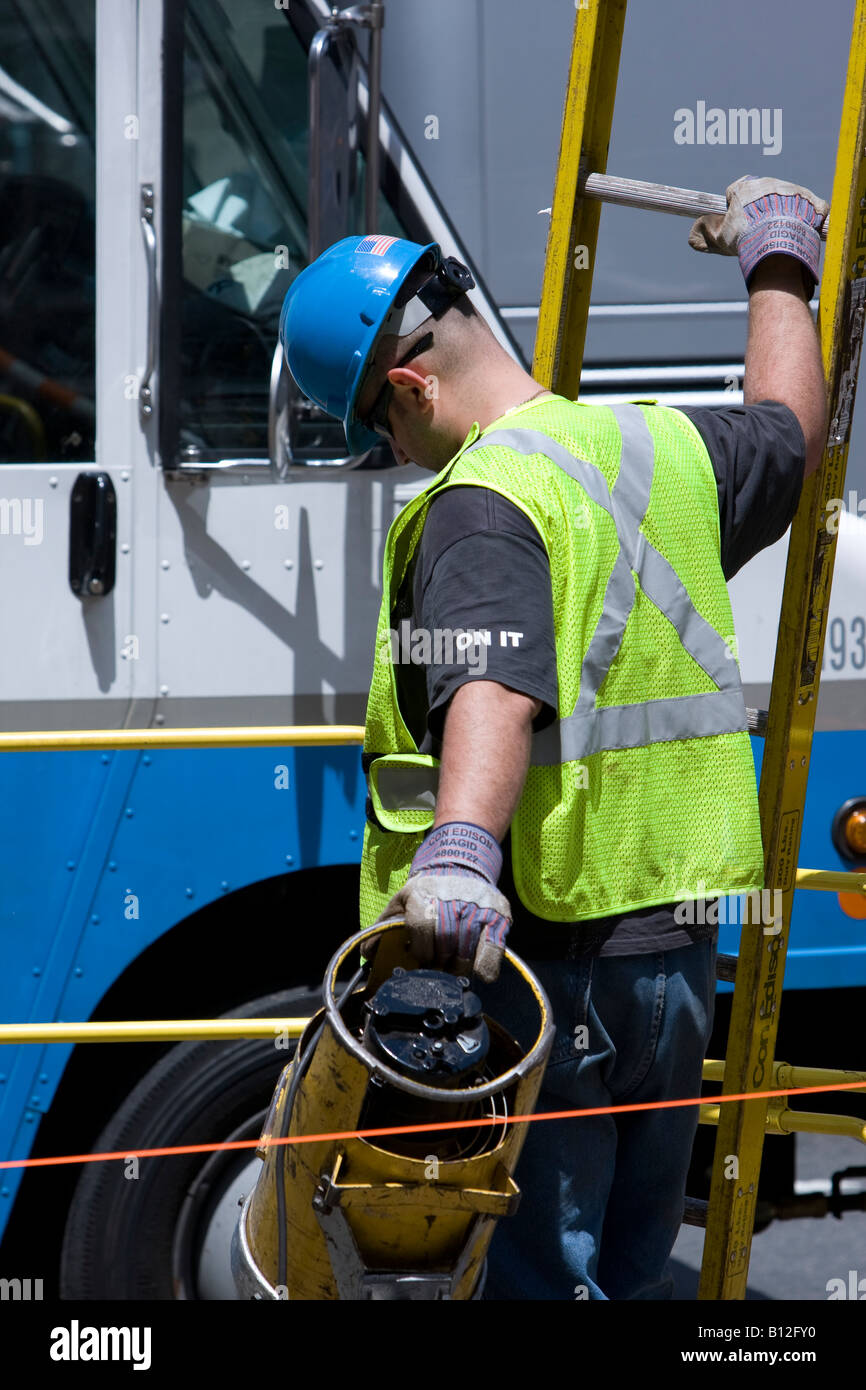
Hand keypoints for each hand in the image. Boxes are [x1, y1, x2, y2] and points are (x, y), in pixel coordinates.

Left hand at [376, 821, 510, 982]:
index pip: (422, 932)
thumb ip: (382, 928)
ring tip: (451, 967)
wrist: (459, 865)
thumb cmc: (426, 891)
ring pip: (466, 952)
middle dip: (438, 964)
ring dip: (457, 967)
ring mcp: (477, 907)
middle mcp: (452, 900)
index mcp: (423, 897)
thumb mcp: (400, 902)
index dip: (421, 952)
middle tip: (436, 968)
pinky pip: (494, 949)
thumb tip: (366, 955)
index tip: (421, 959)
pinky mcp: (497, 915)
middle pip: (444, 945)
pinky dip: (486, 966)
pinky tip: (480, 974)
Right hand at [688, 175, 827, 292]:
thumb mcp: (717, 239)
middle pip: (762, 195)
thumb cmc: (746, 239)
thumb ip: (701, 236)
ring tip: (778, 237)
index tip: (738, 223)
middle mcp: (770, 182)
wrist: (779, 243)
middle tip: (758, 233)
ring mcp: (793, 190)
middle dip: (760, 211)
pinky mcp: (812, 201)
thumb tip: (692, 236)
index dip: (735, 208)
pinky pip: (810, 209)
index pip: (737, 191)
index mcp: (745, 187)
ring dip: (782, 216)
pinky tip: (798, 235)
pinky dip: (805, 221)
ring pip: (786, 201)